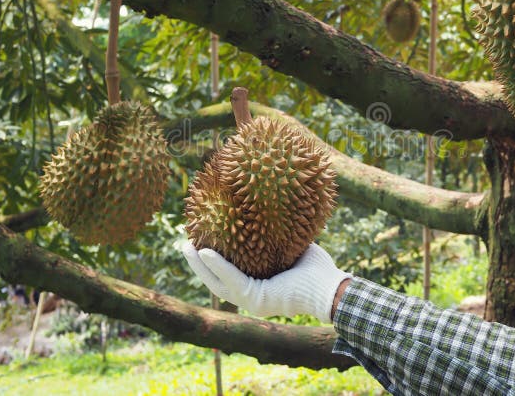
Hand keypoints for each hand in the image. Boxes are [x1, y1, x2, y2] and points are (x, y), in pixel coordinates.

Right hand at [182, 242, 350, 322]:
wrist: (331, 288)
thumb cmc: (318, 271)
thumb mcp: (293, 249)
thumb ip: (278, 237)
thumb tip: (270, 212)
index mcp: (260, 290)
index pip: (230, 277)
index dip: (212, 262)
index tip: (200, 243)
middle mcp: (253, 300)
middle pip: (216, 282)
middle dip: (197, 264)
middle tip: (183, 244)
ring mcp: (253, 302)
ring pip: (217, 283)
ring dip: (199, 265)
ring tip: (185, 245)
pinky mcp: (256, 299)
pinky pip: (232, 279)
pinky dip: (218, 265)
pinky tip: (205, 251)